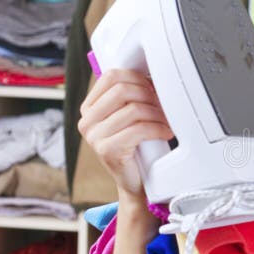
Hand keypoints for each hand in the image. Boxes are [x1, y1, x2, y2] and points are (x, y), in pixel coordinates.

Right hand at [78, 69, 173, 201]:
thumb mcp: (131, 117)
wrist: (136, 182)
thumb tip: (153, 72)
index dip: (138, 78)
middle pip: (123, 90)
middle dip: (150, 96)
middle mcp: (87, 120)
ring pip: (133, 109)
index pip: (112, 76)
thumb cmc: (137, 146)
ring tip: (166, 122)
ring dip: (157, 114)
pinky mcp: (106, 150)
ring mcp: (94, 136)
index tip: (153, 88)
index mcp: (90, 107)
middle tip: (163, 106)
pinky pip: (139, 129)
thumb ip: (132, 96)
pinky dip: (158, 128)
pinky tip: (165, 133)